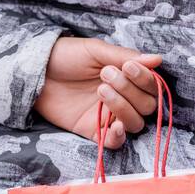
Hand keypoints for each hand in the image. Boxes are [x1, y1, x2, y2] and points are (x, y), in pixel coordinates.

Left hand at [34, 37, 161, 148]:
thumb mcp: (96, 51)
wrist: (36, 70)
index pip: (151, 85)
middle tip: (105, 75)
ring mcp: (109, 115)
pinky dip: (118, 136)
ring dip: (123, 107)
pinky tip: (113, 125)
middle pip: (147, 106)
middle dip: (130, 90)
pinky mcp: (93, 131)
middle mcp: (124, 98)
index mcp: (128, 77)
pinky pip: (115, 142)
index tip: (128, 67)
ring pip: (135, 123)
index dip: (144, 79)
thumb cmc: (67, 56)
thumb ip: (124, 56)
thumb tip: (157, 59)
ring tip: (101, 90)